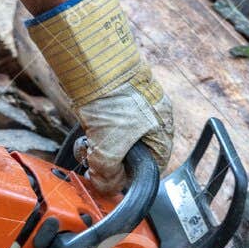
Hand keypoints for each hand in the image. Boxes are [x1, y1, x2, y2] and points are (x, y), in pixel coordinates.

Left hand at [24, 0, 175, 194]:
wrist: (95, 60)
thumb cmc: (112, 98)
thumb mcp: (109, 147)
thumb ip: (109, 174)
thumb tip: (107, 187)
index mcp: (163, 132)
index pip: (151, 169)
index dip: (129, 179)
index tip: (110, 180)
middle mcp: (153, 121)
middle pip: (131, 157)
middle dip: (109, 162)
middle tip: (94, 159)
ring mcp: (134, 110)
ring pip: (115, 143)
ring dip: (98, 148)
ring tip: (87, 142)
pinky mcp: (116, 102)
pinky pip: (106, 127)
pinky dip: (94, 132)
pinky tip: (85, 130)